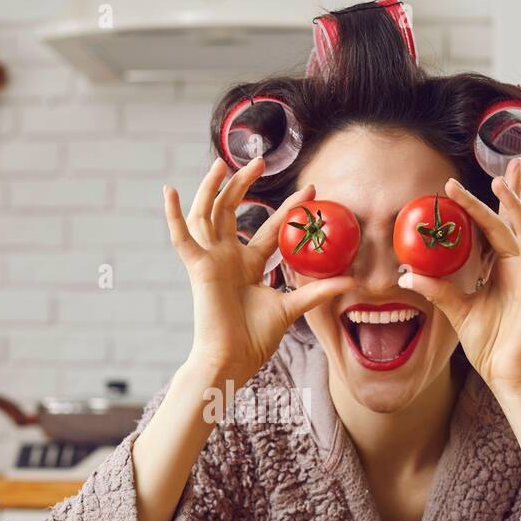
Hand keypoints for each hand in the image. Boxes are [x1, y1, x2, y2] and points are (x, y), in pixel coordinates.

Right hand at [164, 157, 355, 386]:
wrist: (232, 359)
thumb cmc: (255, 339)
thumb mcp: (291, 308)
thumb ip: (317, 291)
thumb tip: (352, 281)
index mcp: (248, 265)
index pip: (269, 228)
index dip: (287, 209)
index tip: (310, 191)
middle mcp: (227, 257)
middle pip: (232, 211)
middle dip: (245, 184)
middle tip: (261, 161)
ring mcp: (211, 260)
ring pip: (207, 214)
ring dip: (212, 188)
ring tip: (222, 163)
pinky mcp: (198, 267)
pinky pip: (181, 238)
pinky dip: (172, 215)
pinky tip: (168, 191)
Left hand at [400, 157, 520, 398]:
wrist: (507, 376)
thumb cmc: (491, 345)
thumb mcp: (457, 311)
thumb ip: (437, 290)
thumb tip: (407, 273)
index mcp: (501, 269)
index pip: (490, 229)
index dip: (478, 205)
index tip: (456, 184)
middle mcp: (519, 268)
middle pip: (512, 222)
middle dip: (507, 192)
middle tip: (502, 164)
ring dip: (517, 208)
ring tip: (506, 183)